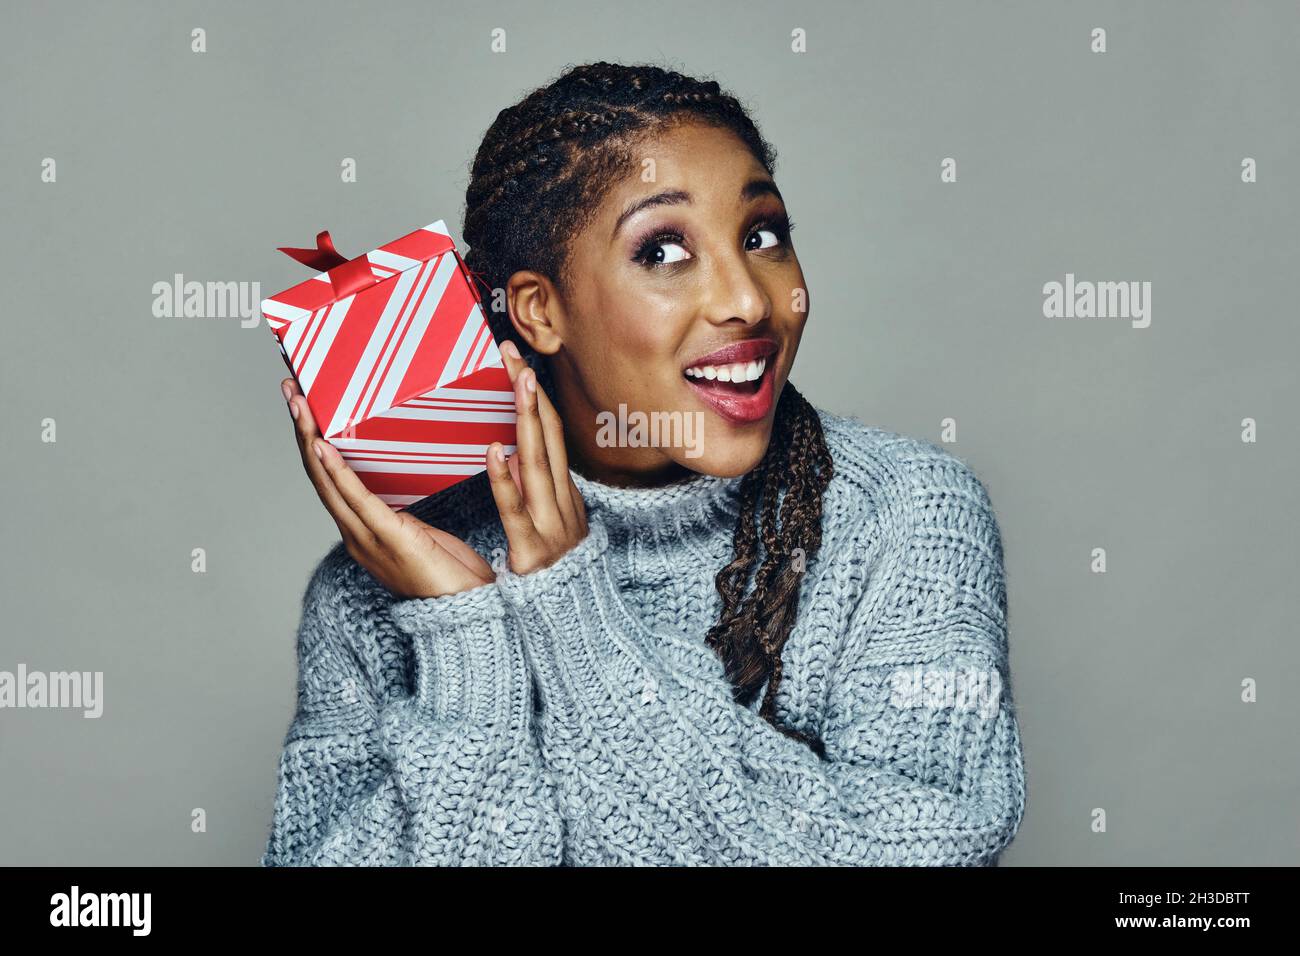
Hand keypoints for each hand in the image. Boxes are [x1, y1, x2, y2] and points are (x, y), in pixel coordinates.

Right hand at [282, 377, 494, 598]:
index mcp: (364, 530)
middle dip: (302, 430)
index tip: (304, 405)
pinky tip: (322, 446)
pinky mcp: (390, 538)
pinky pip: (357, 499)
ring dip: (310, 440)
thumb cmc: (453, 576)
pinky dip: (336, 471)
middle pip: (319, 474)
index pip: (330, 479)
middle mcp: (357, 533)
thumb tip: (403, 478)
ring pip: (330, 482)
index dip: (313, 442)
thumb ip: (406, 510)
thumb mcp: (424, 532)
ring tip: (299, 405)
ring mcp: (369, 538)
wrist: (468, 615)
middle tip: (289, 389)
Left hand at [487, 342, 587, 574]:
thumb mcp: (549, 524)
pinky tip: (494, 451)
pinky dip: (506, 478)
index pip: (550, 435)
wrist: (569, 624)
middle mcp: (562, 503)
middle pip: (547, 438)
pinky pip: (516, 509)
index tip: (518, 362)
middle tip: (513, 354)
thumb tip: (511, 452)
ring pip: (539, 464)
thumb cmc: (553, 576)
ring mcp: (550, 525)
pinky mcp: (530, 551)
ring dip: (527, 420)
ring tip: (517, 382)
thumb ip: (532, 489)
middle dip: (531, 394)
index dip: (536, 397)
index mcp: (564, 495)